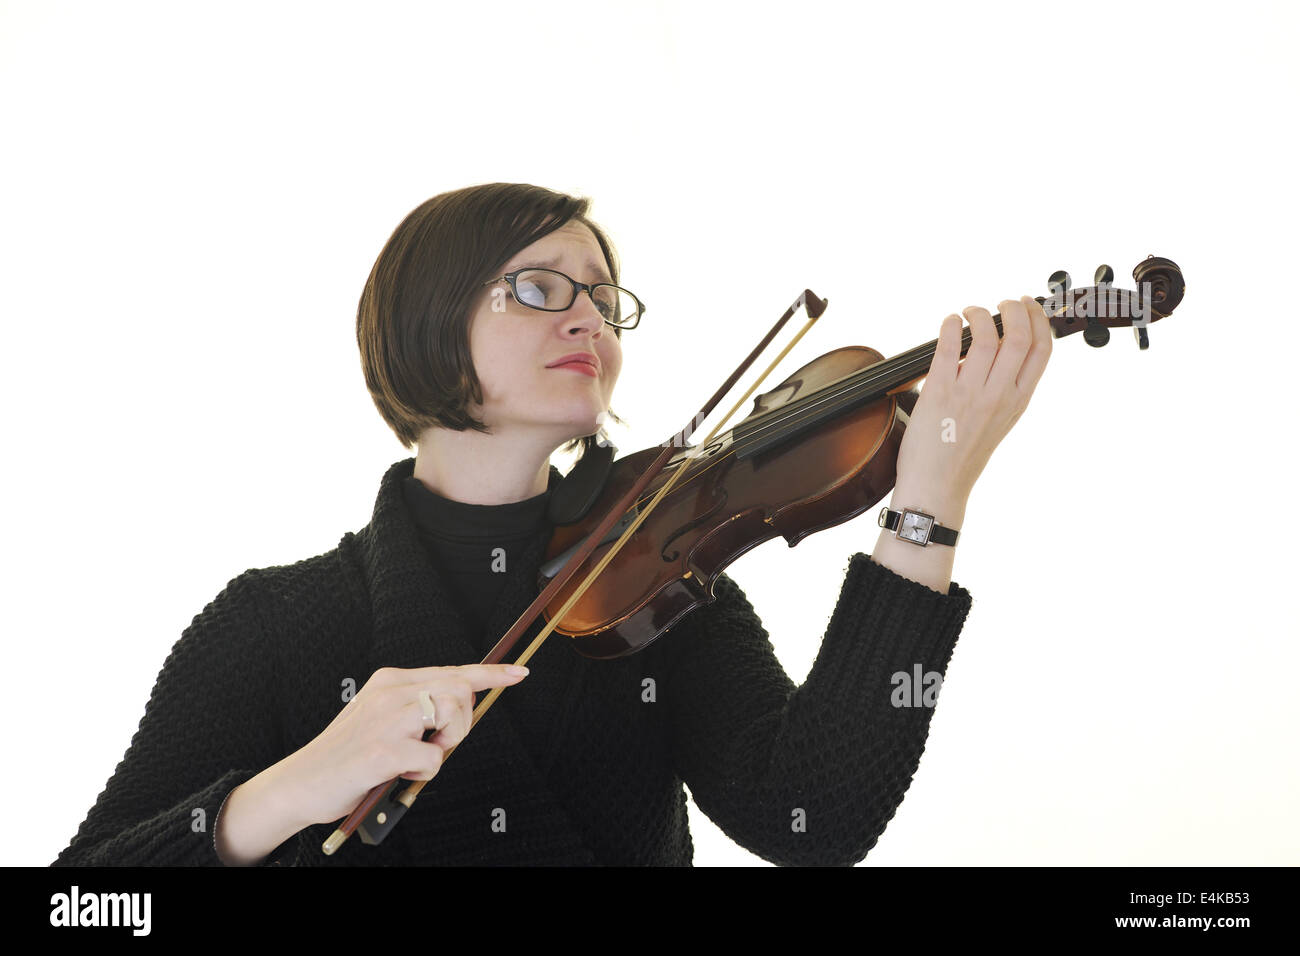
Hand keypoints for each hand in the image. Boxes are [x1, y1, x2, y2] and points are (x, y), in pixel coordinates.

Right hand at [275, 663, 528, 827]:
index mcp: (390, 682)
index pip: (452, 671)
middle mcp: (390, 691)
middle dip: (462, 722)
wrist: (300, 783)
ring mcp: (387, 718)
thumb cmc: (346, 758)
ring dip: (444, 745)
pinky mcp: (383, 750)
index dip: (491, 674)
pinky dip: (423, 773)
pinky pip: (434, 758)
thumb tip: (460, 716)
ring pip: (452, 715)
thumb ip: (418, 712)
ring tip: (413, 759)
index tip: (519, 673)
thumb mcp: (383, 721)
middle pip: (460, 689)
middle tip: (437, 744)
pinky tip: (397, 774)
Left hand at [896, 296, 1051, 501]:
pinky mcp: (940, 394)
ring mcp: (970, 394)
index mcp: (1018, 401)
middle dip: (1012, 308)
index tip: (1028, 304)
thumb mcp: (999, 420)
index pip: (1042, 350)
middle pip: (1019, 336)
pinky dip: (949, 326)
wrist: (937, 487)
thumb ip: (1004, 387)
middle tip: (1000, 303)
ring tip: (969, 312)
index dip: (1038, 319)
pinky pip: (948, 347)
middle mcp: (999, 395)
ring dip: (978, 314)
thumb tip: (997, 347)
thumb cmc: (962, 455)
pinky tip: (948, 321)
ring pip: (985, 337)